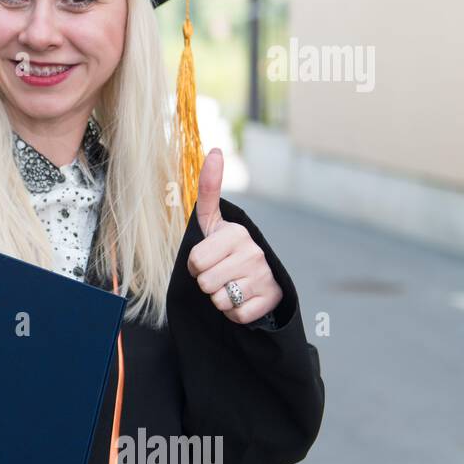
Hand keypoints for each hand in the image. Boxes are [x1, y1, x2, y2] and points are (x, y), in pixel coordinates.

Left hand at [187, 148, 282, 323]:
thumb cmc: (227, 249)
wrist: (262, 280)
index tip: (207, 257)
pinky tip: (243, 298)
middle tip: (219, 272)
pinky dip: (234, 312)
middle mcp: (253, 252)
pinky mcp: (268, 300)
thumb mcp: (214, 222)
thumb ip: (208, 190)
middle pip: (203, 282)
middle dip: (206, 281)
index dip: (195, 264)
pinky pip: (234, 314)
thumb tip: (215, 150)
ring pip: (217, 299)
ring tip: (231, 284)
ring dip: (219, 297)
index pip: (195, 260)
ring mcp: (262, 276)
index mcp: (235, 232)